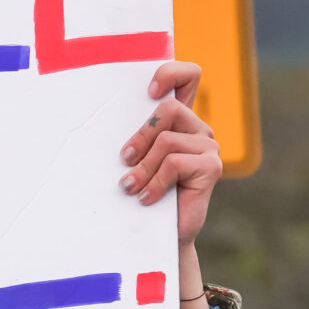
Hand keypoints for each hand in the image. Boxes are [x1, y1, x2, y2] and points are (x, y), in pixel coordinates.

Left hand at [119, 61, 220, 246]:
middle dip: (140, 136)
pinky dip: (154, 182)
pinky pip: (174, 162)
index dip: (172, 73)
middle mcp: (198, 129)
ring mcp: (208, 147)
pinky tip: (148, 198)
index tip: (150, 90)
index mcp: (179, 121)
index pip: (187, 77)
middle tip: (125, 161)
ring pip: (167, 140)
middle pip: (168, 109)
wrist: (157, 235)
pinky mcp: (212, 167)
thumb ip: (132, 136)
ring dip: (143, 167)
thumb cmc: (140, 193)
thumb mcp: (133, 159)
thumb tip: (96, 114)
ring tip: (132, 187)